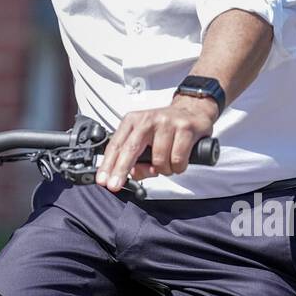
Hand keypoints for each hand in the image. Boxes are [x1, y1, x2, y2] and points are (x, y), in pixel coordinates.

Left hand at [94, 94, 218, 192]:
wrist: (193, 110)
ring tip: (167, 163)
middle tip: (115, 185)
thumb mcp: (146, 139)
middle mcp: (148, 119)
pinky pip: (177, 160)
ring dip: (163, 170)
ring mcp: (167, 123)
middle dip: (121, 170)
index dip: (108, 164)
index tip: (103, 180)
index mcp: (133, 121)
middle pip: (130, 149)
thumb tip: (133, 174)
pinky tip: (179, 161)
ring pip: (158, 160)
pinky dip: (178, 167)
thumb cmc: (165, 129)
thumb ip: (137, 158)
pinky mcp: (185, 128)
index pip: (117, 144)